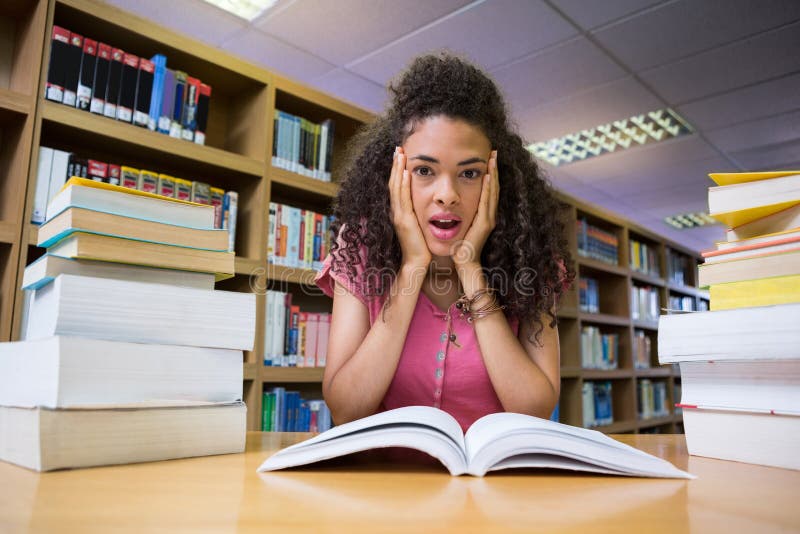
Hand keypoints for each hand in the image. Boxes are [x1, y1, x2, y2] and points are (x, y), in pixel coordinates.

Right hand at [389, 147, 430, 269]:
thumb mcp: (418, 225)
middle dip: (396, 165)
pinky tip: (405, 173)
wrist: (417, 263)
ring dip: (397, 170)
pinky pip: (402, 199)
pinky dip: (403, 185)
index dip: (398, 170)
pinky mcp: (404, 221)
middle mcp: (396, 211)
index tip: (401, 155)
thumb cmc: (420, 247)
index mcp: (400, 211)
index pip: (397, 186)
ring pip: (395, 187)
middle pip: (394, 182)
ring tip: (400, 154)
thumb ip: (418, 214)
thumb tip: (425, 203)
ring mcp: (398, 215)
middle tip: (398, 147)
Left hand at [452, 150, 498, 269]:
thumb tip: (450, 202)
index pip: (487, 189)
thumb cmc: (459, 246)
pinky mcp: (485, 224)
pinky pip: (487, 202)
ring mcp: (489, 219)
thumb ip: (460, 213)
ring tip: (493, 158)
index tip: (488, 158)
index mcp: (483, 214)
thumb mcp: (461, 225)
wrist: (463, 263)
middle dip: (494, 169)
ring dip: (493, 174)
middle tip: (494, 152)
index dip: (489, 173)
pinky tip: (488, 177)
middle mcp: (489, 214)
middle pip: (493, 187)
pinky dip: (488, 189)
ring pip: (493, 192)